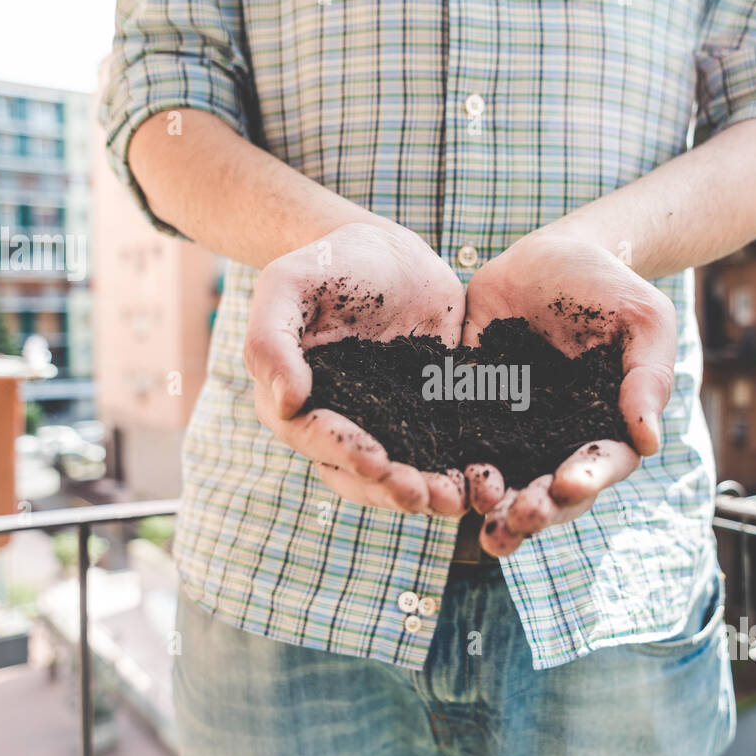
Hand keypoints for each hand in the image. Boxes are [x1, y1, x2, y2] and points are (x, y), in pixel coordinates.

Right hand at [244, 221, 467, 514]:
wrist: (389, 254)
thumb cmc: (328, 263)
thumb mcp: (289, 284)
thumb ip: (271, 338)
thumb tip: (286, 405)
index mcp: (294, 401)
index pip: (316, 437)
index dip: (345, 452)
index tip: (377, 462)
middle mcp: (336, 426)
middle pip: (358, 473)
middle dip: (391, 489)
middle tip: (425, 497)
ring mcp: (384, 428)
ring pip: (399, 475)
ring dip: (427, 493)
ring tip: (457, 500)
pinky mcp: (426, 421)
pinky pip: (441, 455)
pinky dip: (459, 471)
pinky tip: (485, 479)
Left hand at [461, 233, 675, 554]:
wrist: (550, 255)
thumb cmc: (610, 288)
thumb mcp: (643, 320)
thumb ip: (648, 376)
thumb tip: (648, 440)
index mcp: (605, 426)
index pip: (601, 464)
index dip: (587, 478)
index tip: (567, 484)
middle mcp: (558, 440)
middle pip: (551, 491)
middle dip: (538, 510)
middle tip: (520, 518)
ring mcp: (513, 430)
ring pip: (505, 483)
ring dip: (496, 510)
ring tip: (487, 528)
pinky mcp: (471, 409)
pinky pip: (458, 446)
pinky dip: (450, 471)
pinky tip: (440, 486)